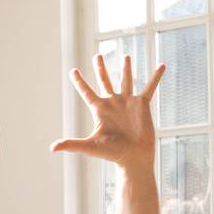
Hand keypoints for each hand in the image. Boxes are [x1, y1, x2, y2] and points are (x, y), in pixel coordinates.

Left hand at [51, 55, 165, 170]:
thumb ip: (71, 144)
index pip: (86, 92)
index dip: (79, 82)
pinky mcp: (142, 104)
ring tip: (126, 56)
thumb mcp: (90, 146)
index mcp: (99, 110)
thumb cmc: (112, 153)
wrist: (133, 157)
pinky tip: (161, 66)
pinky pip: (149, 87)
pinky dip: (156, 77)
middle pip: (105, 81)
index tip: (73, 70)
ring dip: (126, 68)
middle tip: (97, 56)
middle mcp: (112, 103)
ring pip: (125, 81)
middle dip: (101, 68)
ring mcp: (127, 102)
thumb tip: (52, 148)